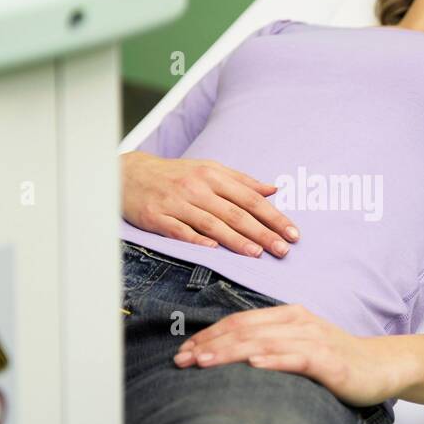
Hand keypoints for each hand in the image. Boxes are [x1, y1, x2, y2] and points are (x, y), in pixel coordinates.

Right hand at [121, 150, 300, 257]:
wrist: (130, 174)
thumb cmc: (176, 174)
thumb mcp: (209, 169)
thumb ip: (241, 180)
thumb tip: (273, 189)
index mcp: (214, 175)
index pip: (251, 199)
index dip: (274, 216)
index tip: (293, 233)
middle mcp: (197, 188)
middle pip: (236, 213)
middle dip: (262, 233)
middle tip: (283, 250)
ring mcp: (177, 203)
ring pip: (212, 224)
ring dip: (236, 240)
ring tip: (257, 254)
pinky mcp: (157, 217)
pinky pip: (180, 231)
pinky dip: (196, 240)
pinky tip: (213, 250)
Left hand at [171, 303, 405, 407]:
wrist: (383, 366)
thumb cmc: (336, 361)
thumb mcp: (299, 347)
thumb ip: (269, 346)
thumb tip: (229, 360)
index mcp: (288, 316)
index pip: (240, 322)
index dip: (209, 335)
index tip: (183, 352)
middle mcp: (298, 322)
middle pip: (245, 330)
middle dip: (210, 344)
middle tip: (181, 361)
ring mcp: (315, 340)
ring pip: (265, 342)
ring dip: (231, 351)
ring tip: (204, 362)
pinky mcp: (330, 361)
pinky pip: (298, 358)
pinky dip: (274, 360)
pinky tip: (254, 365)